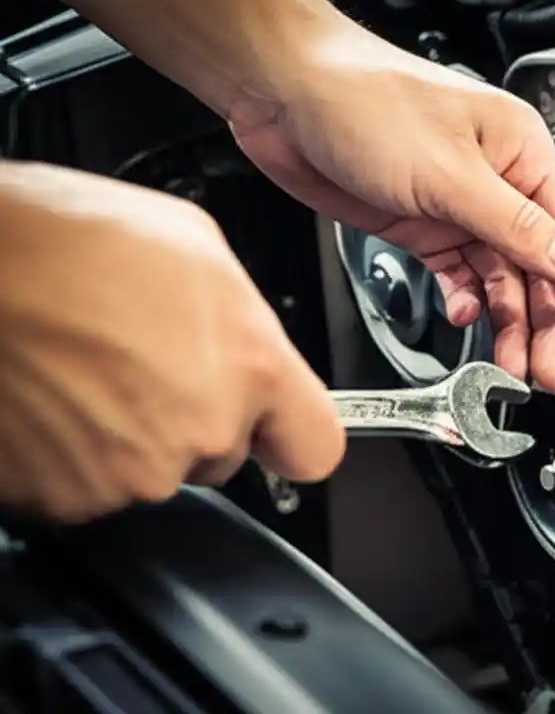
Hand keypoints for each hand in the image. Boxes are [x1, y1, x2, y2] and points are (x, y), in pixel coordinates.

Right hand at [0, 163, 344, 522]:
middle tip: (141, 363)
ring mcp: (132, 473)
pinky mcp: (65, 500)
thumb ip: (241, 320)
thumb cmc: (66, 240)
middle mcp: (202, 431)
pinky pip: (85, 488)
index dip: (289, 434)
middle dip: (192, 418)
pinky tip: (54, 396)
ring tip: (86, 369)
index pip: (315, 449)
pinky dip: (70, 456)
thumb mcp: (196, 246)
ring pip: (152, 473)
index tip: (274, 425)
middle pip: (222, 454)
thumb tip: (244, 345)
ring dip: (126, 436)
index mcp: (251, 369)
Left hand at [226, 34, 554, 391]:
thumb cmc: (365, 101)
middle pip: (542, 264)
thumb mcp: (450, 172)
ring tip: (517, 364)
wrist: (285, 96)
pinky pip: (459, 275)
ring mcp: (460, 206)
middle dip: (550, 319)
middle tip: (552, 368)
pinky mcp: (423, 226)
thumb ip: (514, 225)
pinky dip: (466, 301)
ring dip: (512, 322)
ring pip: (502, 277)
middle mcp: (498, 181)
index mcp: (521, 153)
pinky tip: (466, 319)